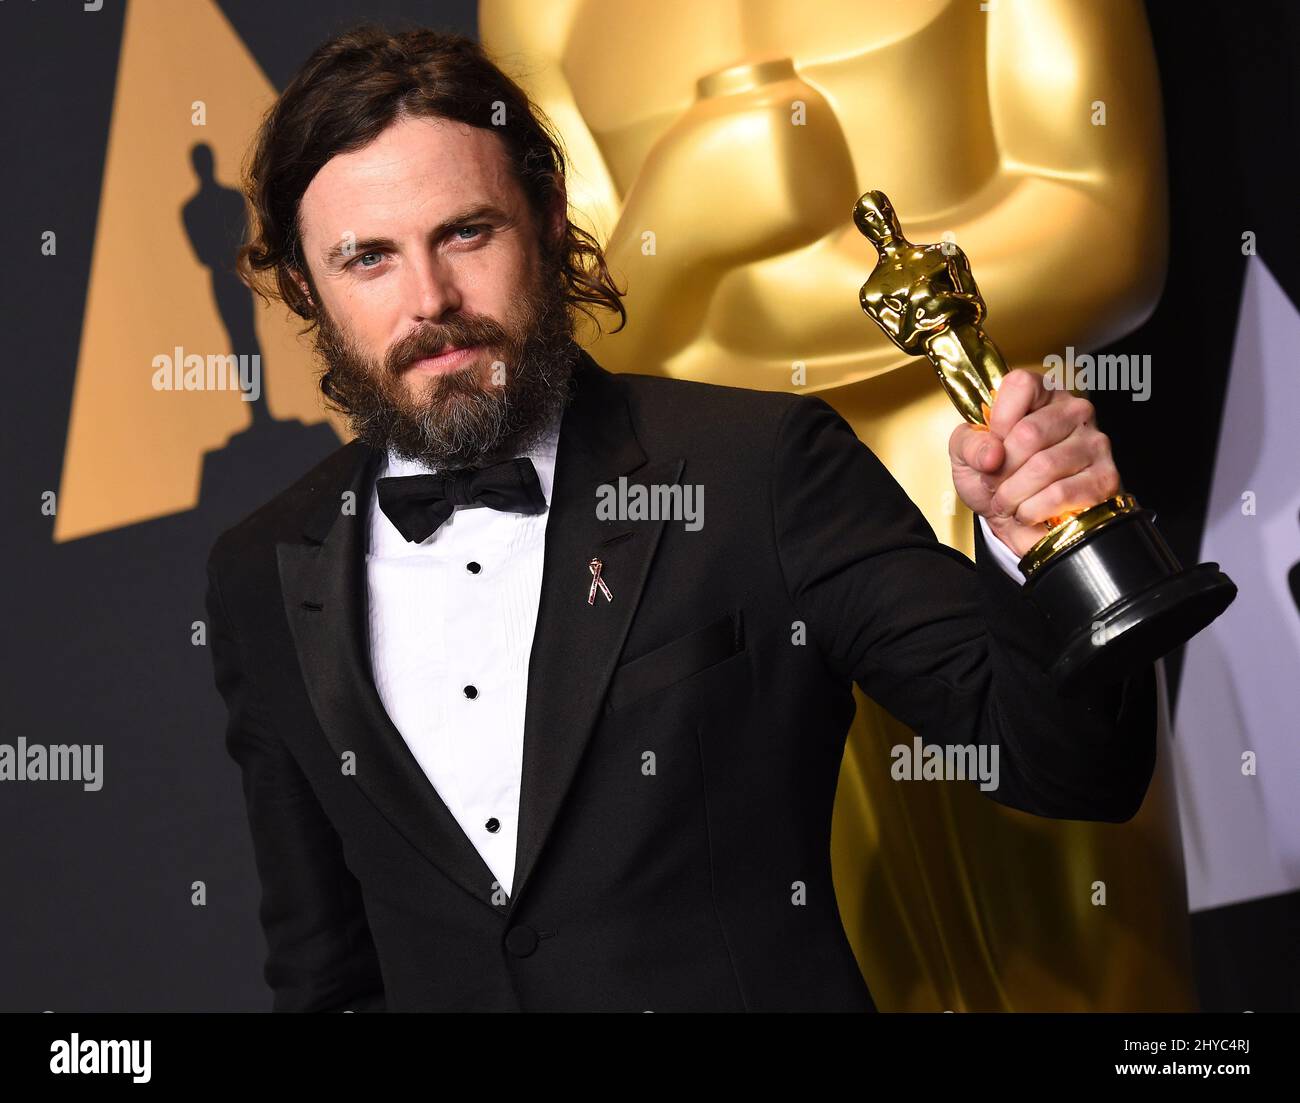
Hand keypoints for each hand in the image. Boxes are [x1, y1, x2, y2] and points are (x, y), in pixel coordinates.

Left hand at [949, 369, 1122, 557]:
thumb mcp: (966, 454)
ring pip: (1044, 467)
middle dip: (1000, 470)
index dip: (997, 422)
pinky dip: (1032, 510)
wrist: (1015, 519)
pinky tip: (1027, 513)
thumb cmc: (995, 477)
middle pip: (1029, 434)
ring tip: (1006, 502)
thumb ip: (970, 444)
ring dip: (1013, 495)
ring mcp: (1094, 443)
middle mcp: (1074, 410)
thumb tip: (992, 454)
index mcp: (1041, 393)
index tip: (991, 448)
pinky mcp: (1105, 478)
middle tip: (993, 484)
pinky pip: (1060, 494)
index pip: (1020, 385)